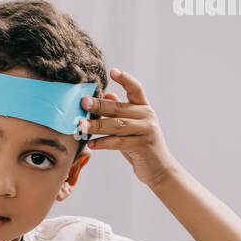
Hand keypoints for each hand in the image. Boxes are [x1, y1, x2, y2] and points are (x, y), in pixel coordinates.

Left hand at [81, 66, 176, 187]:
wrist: (159, 169)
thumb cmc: (141, 146)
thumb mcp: (132, 127)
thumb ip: (121, 112)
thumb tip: (107, 95)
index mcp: (144, 108)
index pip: (135, 88)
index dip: (124, 78)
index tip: (112, 71)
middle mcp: (147, 116)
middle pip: (120, 108)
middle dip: (99, 105)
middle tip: (83, 102)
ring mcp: (146, 131)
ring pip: (118, 125)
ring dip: (97, 125)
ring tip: (80, 125)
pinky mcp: (143, 146)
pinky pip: (119, 143)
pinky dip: (103, 143)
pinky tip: (91, 144)